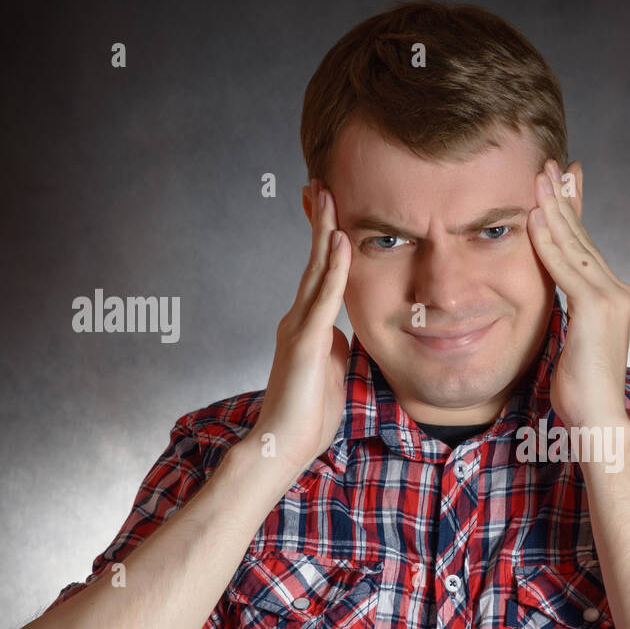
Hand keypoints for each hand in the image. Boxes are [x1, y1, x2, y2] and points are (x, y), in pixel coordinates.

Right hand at [243, 178, 350, 482]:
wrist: (284, 446)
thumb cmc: (308, 415)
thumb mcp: (331, 371)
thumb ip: (336, 347)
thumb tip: (345, 334)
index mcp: (306, 326)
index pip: (319, 274)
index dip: (325, 240)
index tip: (330, 208)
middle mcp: (298, 320)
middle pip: (313, 261)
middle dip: (319, 221)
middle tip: (323, 182)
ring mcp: (299, 329)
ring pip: (315, 271)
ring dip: (325, 232)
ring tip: (330, 196)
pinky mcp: (304, 343)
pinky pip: (323, 299)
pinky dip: (333, 269)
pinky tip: (341, 243)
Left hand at [528, 158, 629, 433]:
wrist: (598, 420)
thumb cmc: (580, 392)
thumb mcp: (570, 342)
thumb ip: (566, 316)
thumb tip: (552, 305)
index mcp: (611, 297)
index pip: (586, 247)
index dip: (571, 214)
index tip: (559, 185)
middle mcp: (617, 290)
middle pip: (583, 237)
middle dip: (564, 199)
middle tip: (548, 165)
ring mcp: (610, 297)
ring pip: (575, 245)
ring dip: (554, 208)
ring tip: (538, 178)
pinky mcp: (595, 309)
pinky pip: (565, 267)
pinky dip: (548, 241)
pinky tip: (534, 218)